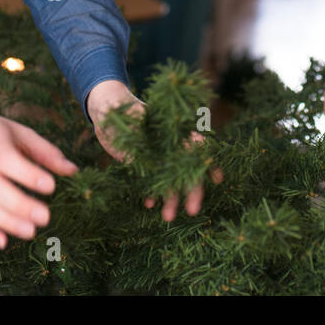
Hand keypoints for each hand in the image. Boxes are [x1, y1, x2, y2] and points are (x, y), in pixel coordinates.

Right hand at [0, 107, 77, 248]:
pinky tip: (4, 242)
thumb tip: (73, 170)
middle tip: (45, 217)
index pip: (7, 160)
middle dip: (20, 205)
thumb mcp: (21, 133)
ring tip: (31, 232)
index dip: (28, 175)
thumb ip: (46, 152)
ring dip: (7, 223)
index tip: (51, 186)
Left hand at [86, 79, 223, 221]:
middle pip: (186, 170)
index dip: (208, 162)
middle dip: (192, 191)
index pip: (197, 147)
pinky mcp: (142, 165)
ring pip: (169, 181)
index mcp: (172, 131)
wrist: (106, 110)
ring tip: (167, 218)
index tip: (218, 179)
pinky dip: (152, 194)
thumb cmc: (121, 106)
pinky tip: (148, 204)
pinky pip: (151, 183)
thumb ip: (137, 134)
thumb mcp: (128, 117)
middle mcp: (168, 147)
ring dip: (171, 199)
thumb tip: (140, 151)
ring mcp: (156, 157)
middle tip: (192, 211)